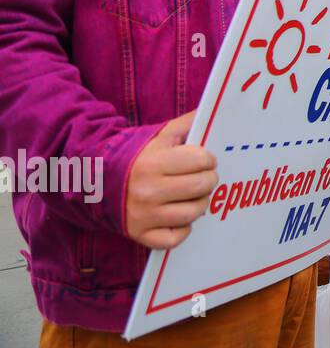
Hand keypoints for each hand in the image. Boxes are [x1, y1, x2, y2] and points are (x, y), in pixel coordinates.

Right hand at [125, 112, 218, 249]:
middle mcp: (148, 190)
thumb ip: (187, 123)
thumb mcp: (159, 136)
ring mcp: (144, 215)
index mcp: (153, 162)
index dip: (207, 158)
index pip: (201, 159)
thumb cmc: (137, 157)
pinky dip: (183, 229)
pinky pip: (177, 238)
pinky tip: (178, 215)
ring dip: (199, 203)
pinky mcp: (140, 235)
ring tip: (192, 195)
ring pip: (195, 212)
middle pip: (202, 186)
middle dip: (207, 179)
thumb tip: (214, 109)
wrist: (96, 182)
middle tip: (201, 177)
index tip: (203, 159)